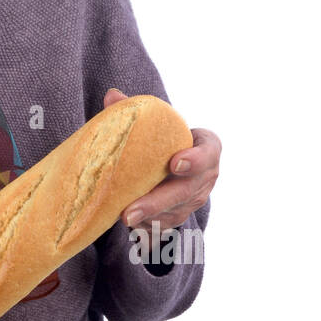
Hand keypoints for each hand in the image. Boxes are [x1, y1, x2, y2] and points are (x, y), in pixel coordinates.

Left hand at [103, 88, 220, 232]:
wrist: (174, 158)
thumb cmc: (165, 136)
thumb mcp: (159, 122)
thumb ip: (137, 110)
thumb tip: (112, 96)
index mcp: (208, 148)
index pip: (207, 153)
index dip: (194, 160)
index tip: (174, 163)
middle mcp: (206, 177)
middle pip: (184, 192)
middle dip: (156, 202)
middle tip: (130, 211)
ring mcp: (194, 199)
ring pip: (172, 212)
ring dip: (147, 218)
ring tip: (122, 218)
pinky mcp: (180, 215)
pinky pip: (163, 224)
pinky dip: (145, 224)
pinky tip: (128, 222)